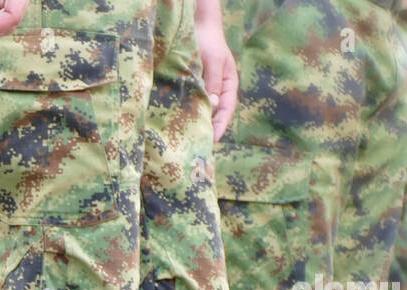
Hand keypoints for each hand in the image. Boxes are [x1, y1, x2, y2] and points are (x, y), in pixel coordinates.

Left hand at [194, 6, 237, 140]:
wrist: (196, 25)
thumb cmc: (209, 41)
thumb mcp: (213, 61)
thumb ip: (213, 83)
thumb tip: (213, 106)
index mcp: (228, 85)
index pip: (227, 110)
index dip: (221, 126)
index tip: (214, 140)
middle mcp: (217, 89)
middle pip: (214, 114)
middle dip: (208, 130)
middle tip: (199, 147)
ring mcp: (203, 88)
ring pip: (201, 110)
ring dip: (196, 123)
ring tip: (188, 140)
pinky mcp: (190, 86)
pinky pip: (189, 102)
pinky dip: (186, 113)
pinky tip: (178, 122)